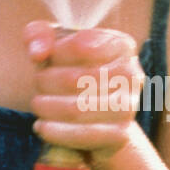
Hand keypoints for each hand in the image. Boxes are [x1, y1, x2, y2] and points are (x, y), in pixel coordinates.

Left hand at [24, 21, 145, 161]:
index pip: (81, 46)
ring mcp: (129, 107)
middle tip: (38, 84)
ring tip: (38, 104)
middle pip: (74, 79)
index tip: (46, 58)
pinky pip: (81, 135)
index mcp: (121, 45)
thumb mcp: (53, 44)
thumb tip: (38, 52)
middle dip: (45, 82)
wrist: (93, 112)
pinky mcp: (120, 135)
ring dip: (46, 107)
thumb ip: (39, 34)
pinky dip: (54, 131)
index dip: (54, 54)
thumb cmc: (70, 69)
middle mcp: (132, 75)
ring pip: (75, 110)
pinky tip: (42, 125)